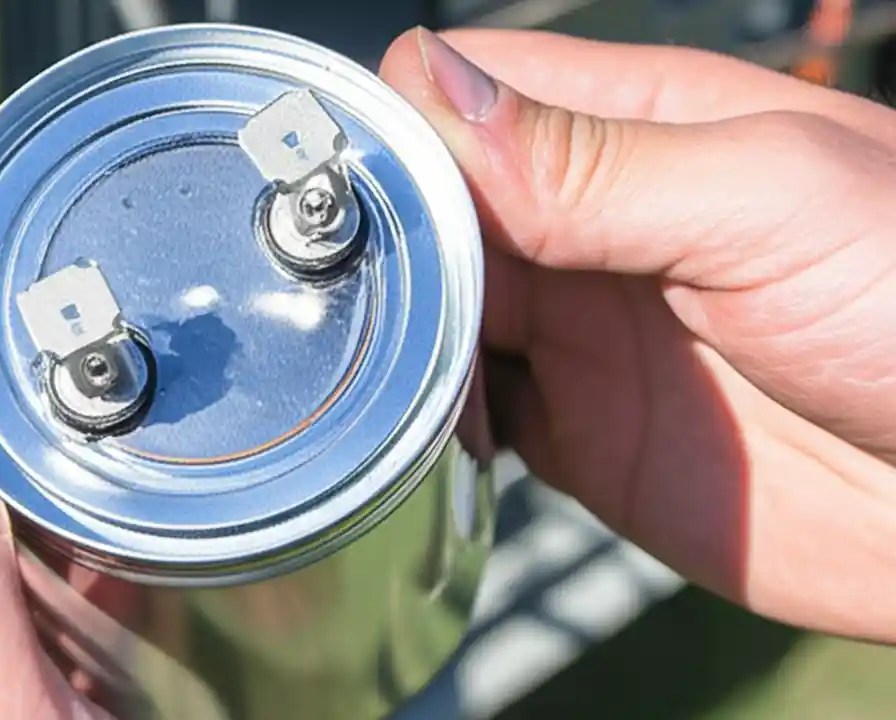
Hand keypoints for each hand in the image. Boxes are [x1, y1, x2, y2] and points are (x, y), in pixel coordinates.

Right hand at [380, 29, 895, 640]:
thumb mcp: (767, 199)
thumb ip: (593, 161)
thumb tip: (432, 92)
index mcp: (633, 131)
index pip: (460, 93)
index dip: (393, 131)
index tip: (350, 196)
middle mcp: (588, 228)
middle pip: (427, 207)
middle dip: (370, 241)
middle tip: (323, 295)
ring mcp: (579, 332)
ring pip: (430, 314)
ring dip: (386, 337)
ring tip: (357, 369)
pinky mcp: (581, 435)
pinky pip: (470, 417)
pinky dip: (429, 423)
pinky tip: (416, 432)